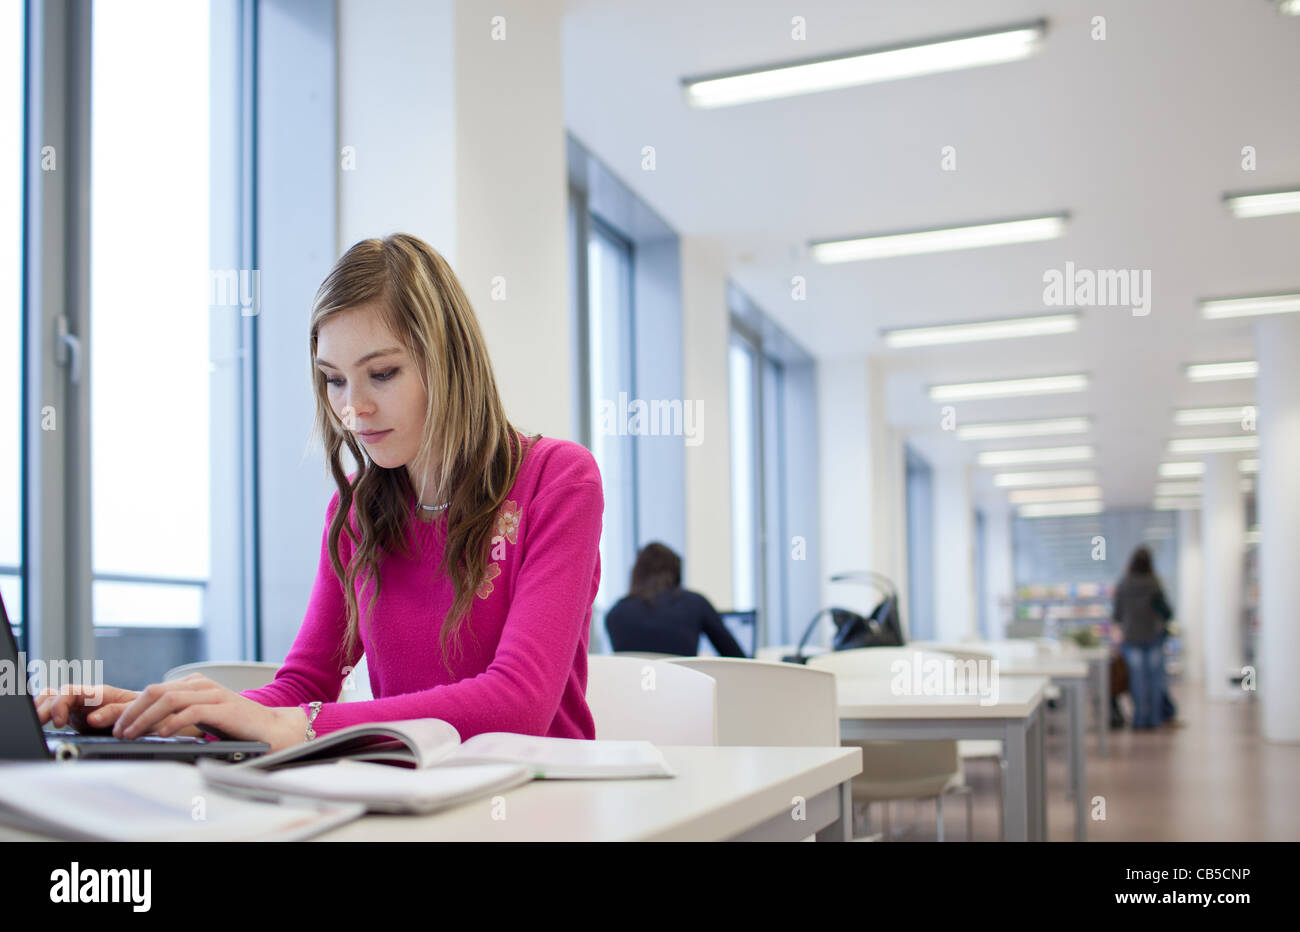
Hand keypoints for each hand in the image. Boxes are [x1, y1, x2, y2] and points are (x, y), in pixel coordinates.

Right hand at [34, 682, 140, 733]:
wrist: (151, 712)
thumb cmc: (144, 709)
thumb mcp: (135, 711)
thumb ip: (115, 713)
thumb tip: (92, 719)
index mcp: (97, 693)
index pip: (69, 692)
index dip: (59, 705)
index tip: (57, 722)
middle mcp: (85, 697)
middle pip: (55, 695)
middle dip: (43, 709)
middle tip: (38, 725)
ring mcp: (79, 705)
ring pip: (52, 700)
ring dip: (41, 709)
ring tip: (34, 723)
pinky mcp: (76, 716)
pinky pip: (55, 710)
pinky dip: (45, 714)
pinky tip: (38, 723)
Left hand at [111, 674, 306, 752]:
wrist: (271, 728)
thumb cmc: (235, 726)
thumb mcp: (201, 718)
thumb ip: (177, 716)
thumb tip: (143, 727)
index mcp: (193, 685)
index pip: (152, 691)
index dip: (128, 707)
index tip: (112, 725)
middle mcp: (200, 684)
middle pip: (155, 691)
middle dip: (129, 711)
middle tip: (116, 731)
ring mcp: (212, 694)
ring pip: (168, 699)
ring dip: (144, 718)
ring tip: (131, 734)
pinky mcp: (222, 707)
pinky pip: (190, 711)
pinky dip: (172, 723)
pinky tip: (162, 735)